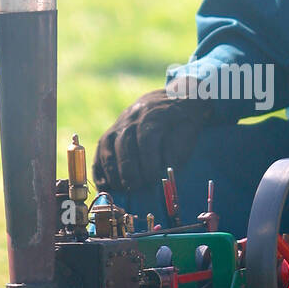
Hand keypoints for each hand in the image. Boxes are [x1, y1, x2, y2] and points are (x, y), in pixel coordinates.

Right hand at [93, 85, 210, 194]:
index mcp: (154, 114)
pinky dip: (99, 166)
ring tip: (122, 187)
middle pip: (124, 142)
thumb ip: (179, 147)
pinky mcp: (111, 131)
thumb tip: (165, 166)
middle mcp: (133, 116)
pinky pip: (100, 148)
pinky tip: (105, 183)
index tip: (152, 178)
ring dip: (112, 169)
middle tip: (135, 186)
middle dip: (128, 168)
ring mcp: (119, 123)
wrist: (169, 99)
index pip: (146, 137)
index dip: (148, 160)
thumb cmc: (182, 121)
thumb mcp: (189, 129)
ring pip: (108, 144)